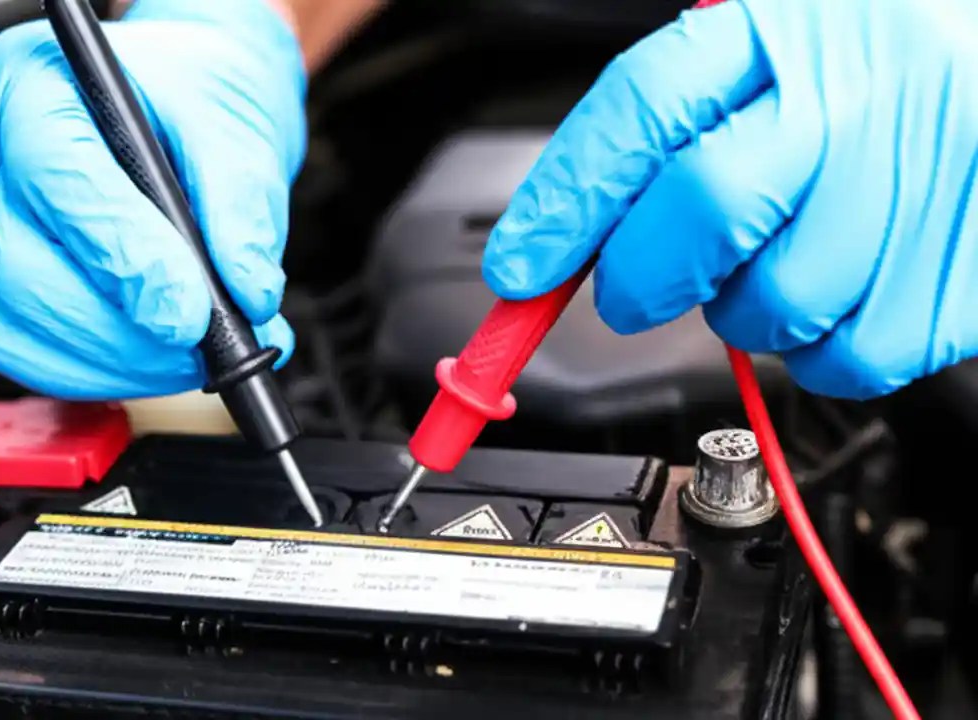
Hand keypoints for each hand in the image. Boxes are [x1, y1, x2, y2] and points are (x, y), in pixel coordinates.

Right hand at [0, 0, 305, 398]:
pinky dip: (103, 370)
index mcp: (31, 84)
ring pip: (14, 329)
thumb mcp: (234, 119)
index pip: (59, 181)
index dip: (127, 258)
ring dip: (115, 364)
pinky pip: (30, 352)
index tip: (193, 311)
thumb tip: (247, 291)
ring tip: (192, 354)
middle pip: (21, 276)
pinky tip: (160, 355)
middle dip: (122, 336)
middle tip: (200, 346)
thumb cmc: (191, 91)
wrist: (179, 101)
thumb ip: (240, 201)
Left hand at [482, 0, 977, 399]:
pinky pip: (854, 358)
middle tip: (631, 293)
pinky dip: (821, 353)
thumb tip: (552, 249)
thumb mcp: (758, 61)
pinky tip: (836, 297)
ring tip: (772, 266)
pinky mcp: (969, 265)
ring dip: (743, 316)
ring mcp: (925, 175)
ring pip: (778, 305)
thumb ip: (662, 140)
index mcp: (784, 26)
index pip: (647, 105)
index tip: (520, 270)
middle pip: (708, 207)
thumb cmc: (861, 74)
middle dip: (641, 278)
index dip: (569, 199)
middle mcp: (861, 90)